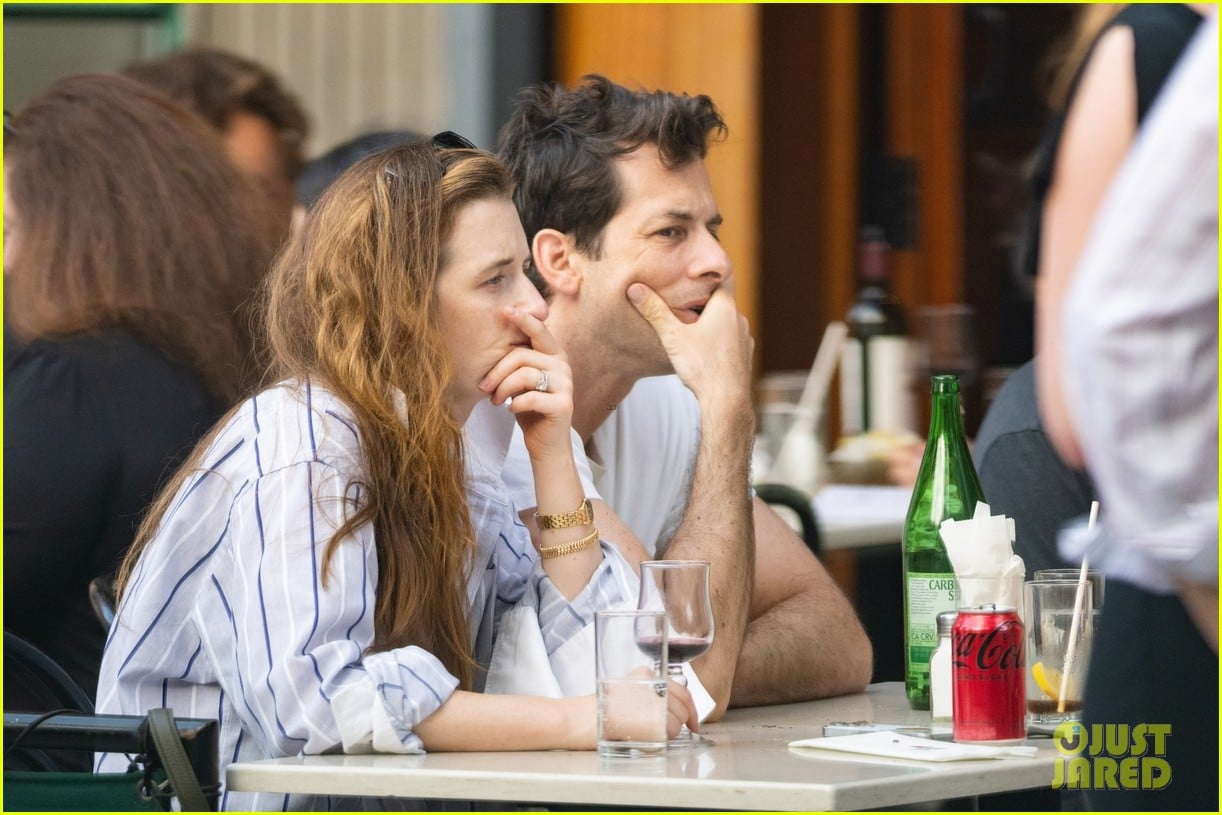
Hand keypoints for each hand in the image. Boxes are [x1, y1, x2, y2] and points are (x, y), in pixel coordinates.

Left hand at [479, 307, 573, 459]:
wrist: (547, 444)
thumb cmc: (530, 408)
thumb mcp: (522, 381)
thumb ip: (517, 362)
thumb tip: (491, 342)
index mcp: (554, 356)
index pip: (539, 331)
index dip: (523, 319)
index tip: (504, 310)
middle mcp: (563, 366)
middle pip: (521, 356)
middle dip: (497, 372)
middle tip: (484, 387)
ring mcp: (566, 385)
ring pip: (524, 375)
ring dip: (503, 389)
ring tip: (495, 401)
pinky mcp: (563, 405)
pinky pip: (530, 397)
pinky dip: (514, 404)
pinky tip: (510, 410)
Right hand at [565, 679, 699, 748]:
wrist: (577, 718)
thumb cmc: (596, 710)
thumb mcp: (625, 691)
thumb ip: (648, 695)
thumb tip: (670, 710)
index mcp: (646, 674)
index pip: (682, 690)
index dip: (692, 711)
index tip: (693, 723)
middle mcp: (651, 683)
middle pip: (682, 708)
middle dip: (678, 725)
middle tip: (664, 733)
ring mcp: (650, 700)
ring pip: (676, 723)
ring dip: (666, 734)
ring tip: (645, 735)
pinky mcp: (647, 718)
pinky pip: (667, 734)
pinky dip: (659, 742)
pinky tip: (642, 740)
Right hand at [627, 282, 752, 407]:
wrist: (727, 401)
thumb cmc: (702, 367)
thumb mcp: (672, 336)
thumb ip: (654, 311)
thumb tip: (635, 289)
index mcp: (724, 307)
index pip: (722, 276)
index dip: (708, 272)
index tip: (694, 271)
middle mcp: (739, 319)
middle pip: (721, 300)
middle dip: (703, 301)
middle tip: (683, 301)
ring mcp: (744, 338)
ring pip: (727, 322)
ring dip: (712, 322)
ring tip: (691, 329)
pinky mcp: (744, 356)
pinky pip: (731, 340)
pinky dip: (719, 340)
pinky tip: (704, 351)